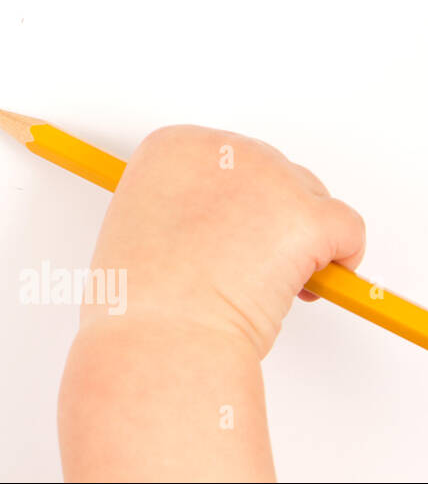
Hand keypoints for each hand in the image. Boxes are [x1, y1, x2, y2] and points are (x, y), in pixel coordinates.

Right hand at [87, 125, 365, 356]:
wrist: (161, 335)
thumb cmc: (139, 297)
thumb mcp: (137, 227)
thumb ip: (177, 206)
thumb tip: (218, 221)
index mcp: (173, 148)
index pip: (224, 159)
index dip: (228, 203)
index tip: (223, 235)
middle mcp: (221, 151)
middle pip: (271, 173)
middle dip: (268, 219)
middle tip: (248, 267)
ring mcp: (268, 179)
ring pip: (311, 197)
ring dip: (299, 238)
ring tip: (269, 282)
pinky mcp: (307, 216)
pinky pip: (347, 229)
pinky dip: (338, 258)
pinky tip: (307, 285)